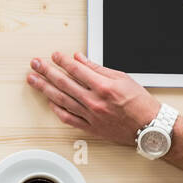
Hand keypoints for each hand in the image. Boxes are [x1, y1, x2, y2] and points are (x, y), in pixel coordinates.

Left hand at [26, 50, 159, 145]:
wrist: (150, 127)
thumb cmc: (140, 103)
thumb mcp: (122, 79)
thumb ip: (98, 68)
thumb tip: (79, 58)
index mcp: (104, 87)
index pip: (76, 70)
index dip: (62, 61)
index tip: (53, 56)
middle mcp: (94, 102)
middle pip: (64, 83)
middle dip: (46, 71)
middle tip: (34, 64)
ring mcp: (90, 116)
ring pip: (61, 99)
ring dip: (45, 88)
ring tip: (33, 79)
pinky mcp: (90, 127)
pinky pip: (67, 118)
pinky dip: (56, 109)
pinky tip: (49, 101)